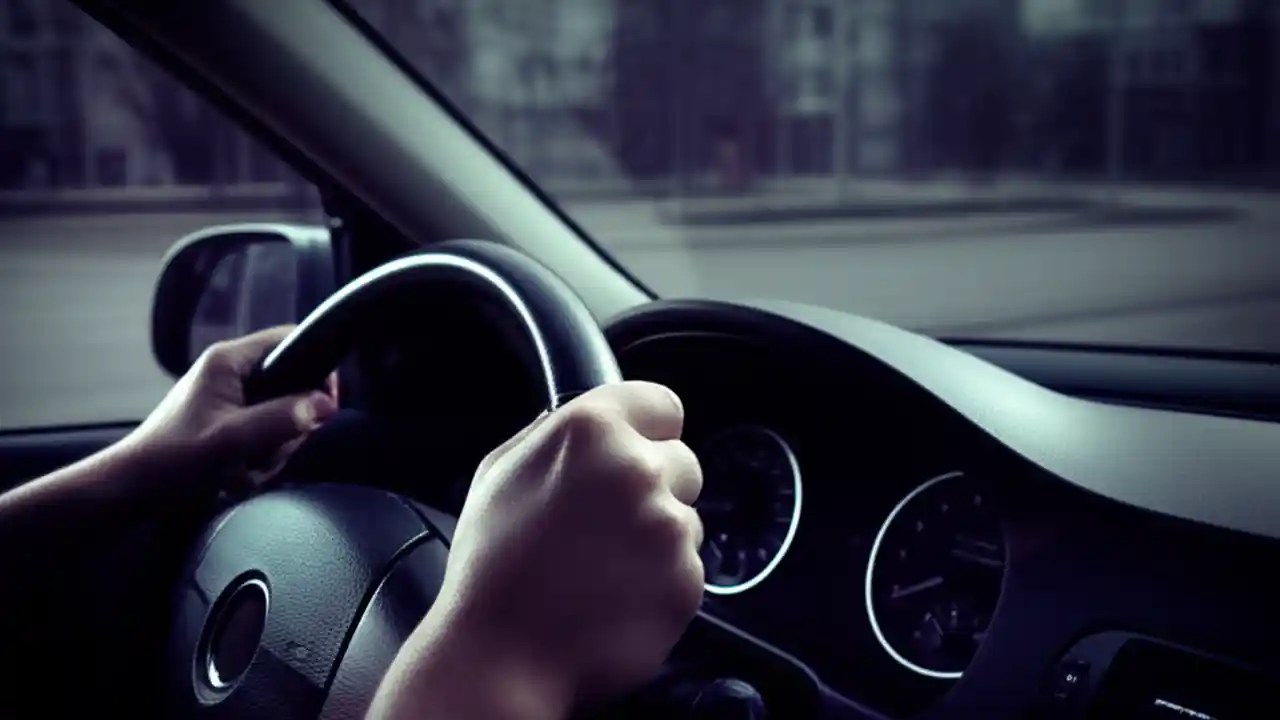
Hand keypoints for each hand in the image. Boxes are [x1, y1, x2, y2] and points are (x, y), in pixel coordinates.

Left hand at [122, 325, 336, 500]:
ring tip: (247, 467)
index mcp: (229, 361)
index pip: (291, 340)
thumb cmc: (172, 459)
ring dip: (275, 447)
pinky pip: (267, 434)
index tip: (326, 405)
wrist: (133, 490)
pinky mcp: (229, 422)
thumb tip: (325, 405)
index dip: (317, 368)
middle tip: (271, 449)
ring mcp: (231, 399)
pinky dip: (262, 456)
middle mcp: (232, 373)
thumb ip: (280, 419)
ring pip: (284, 415)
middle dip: (291, 424)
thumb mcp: (230, 440)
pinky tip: (241, 473)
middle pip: (293, 385)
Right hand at [369, 381, 703, 719]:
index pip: (663, 405)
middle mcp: (636, 469)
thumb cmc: (492, 567)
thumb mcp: (500, 472)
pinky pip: (688, 570)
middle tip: (606, 523)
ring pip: (687, 519)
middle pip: (683, 462)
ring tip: (600, 567)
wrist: (499, 656)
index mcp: (590, 430)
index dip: (648, 432)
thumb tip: (588, 421)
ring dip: (657, 539)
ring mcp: (667, 527)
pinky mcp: (686, 580)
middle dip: (657, 487)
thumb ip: (551, 433)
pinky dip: (659, 583)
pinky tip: (613, 596)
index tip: (637, 451)